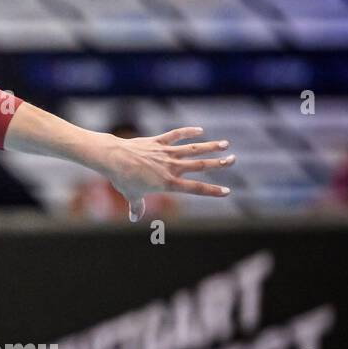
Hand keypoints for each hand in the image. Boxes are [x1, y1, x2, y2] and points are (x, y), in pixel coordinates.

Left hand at [96, 127, 235, 221]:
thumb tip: (134, 218)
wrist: (113, 158)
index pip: (195, 188)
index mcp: (168, 183)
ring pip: (192, 149)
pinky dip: (187, 132)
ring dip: (210, 146)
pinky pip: (175, 135)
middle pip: (200, 165)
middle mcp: (171, 167)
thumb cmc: (122, 179)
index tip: (227, 191)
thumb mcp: (131, 195)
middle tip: (233, 160)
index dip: (212, 191)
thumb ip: (136, 206)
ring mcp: (165, 153)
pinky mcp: (158, 141)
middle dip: (218, 163)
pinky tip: (200, 130)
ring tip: (225, 144)